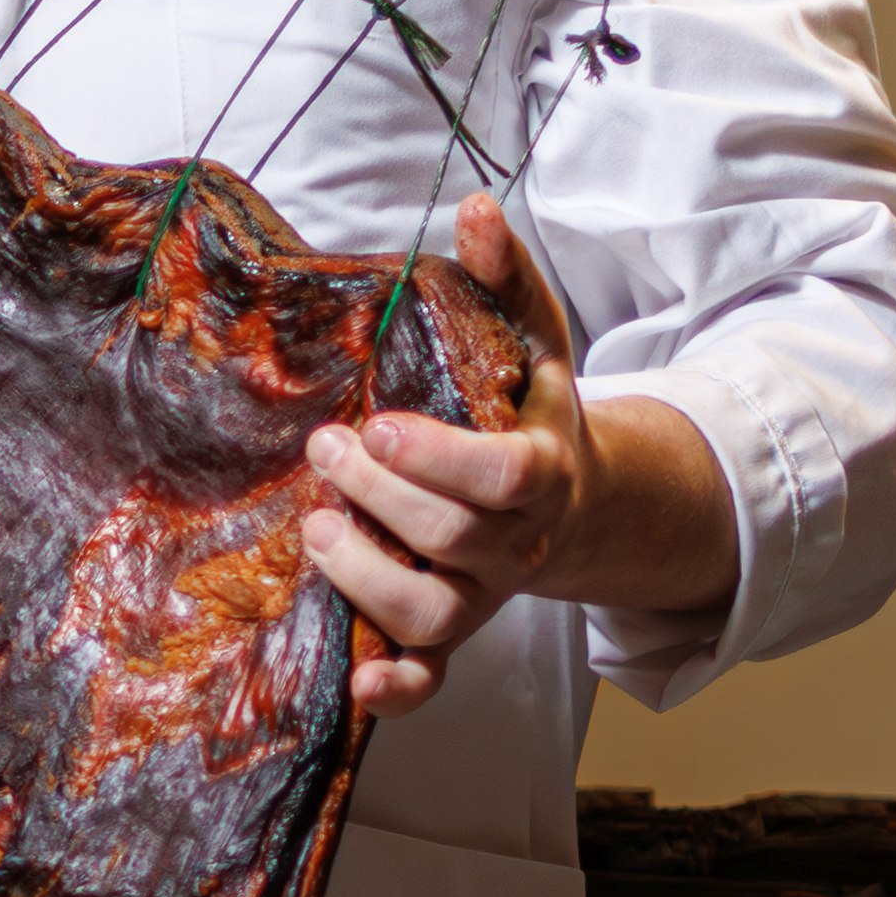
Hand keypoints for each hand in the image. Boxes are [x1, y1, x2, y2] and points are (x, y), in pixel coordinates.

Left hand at [299, 191, 736, 715]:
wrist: (578, 496)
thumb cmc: (533, 406)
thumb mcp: (531, 336)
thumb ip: (502, 276)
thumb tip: (473, 206)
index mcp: (542, 467)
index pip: (502, 476)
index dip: (437, 460)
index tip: (374, 424)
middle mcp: (518, 543)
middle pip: (453, 538)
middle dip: (380, 496)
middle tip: (325, 448)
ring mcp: (485, 593)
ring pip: (434, 612)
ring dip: (367, 577)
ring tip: (317, 526)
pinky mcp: (453, 630)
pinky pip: (432, 675)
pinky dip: (399, 690)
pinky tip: (360, 684)